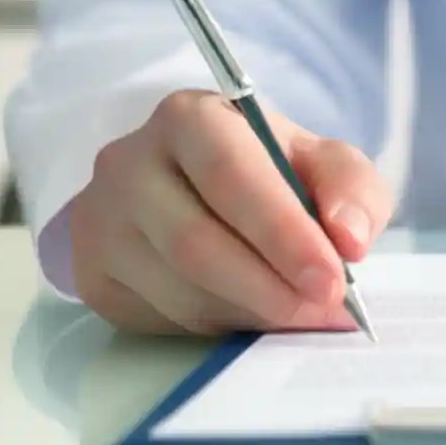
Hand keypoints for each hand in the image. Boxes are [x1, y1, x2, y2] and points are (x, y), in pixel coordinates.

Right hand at [70, 89, 393, 334]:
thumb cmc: (273, 173)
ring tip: (298, 311)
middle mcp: (129, 163)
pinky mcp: (93, 274)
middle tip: (325, 310)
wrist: (203, 188)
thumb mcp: (326, 164)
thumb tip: (350, 239)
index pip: (231, 176)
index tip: (332, 279)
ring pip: (180, 290)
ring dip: (251, 312)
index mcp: (190, 119)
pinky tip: (250, 310)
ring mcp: (101, 221)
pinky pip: (162, 319)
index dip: (283, 234)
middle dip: (272, 288)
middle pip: (196, 242)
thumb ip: (352, 190)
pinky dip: (220, 326)